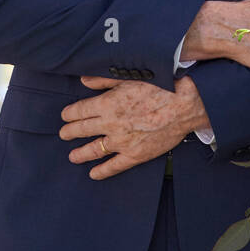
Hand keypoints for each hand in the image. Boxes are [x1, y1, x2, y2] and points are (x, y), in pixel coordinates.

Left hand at [60, 75, 206, 180]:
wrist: (185, 105)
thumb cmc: (159, 87)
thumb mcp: (129, 77)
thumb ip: (103, 80)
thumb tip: (84, 80)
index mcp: (107, 104)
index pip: (78, 111)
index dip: (69, 114)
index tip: (65, 116)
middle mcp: (110, 124)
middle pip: (81, 130)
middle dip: (69, 132)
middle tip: (64, 134)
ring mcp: (122, 142)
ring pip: (93, 150)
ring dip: (80, 154)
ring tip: (72, 156)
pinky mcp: (135, 155)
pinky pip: (114, 166)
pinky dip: (102, 171)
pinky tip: (93, 174)